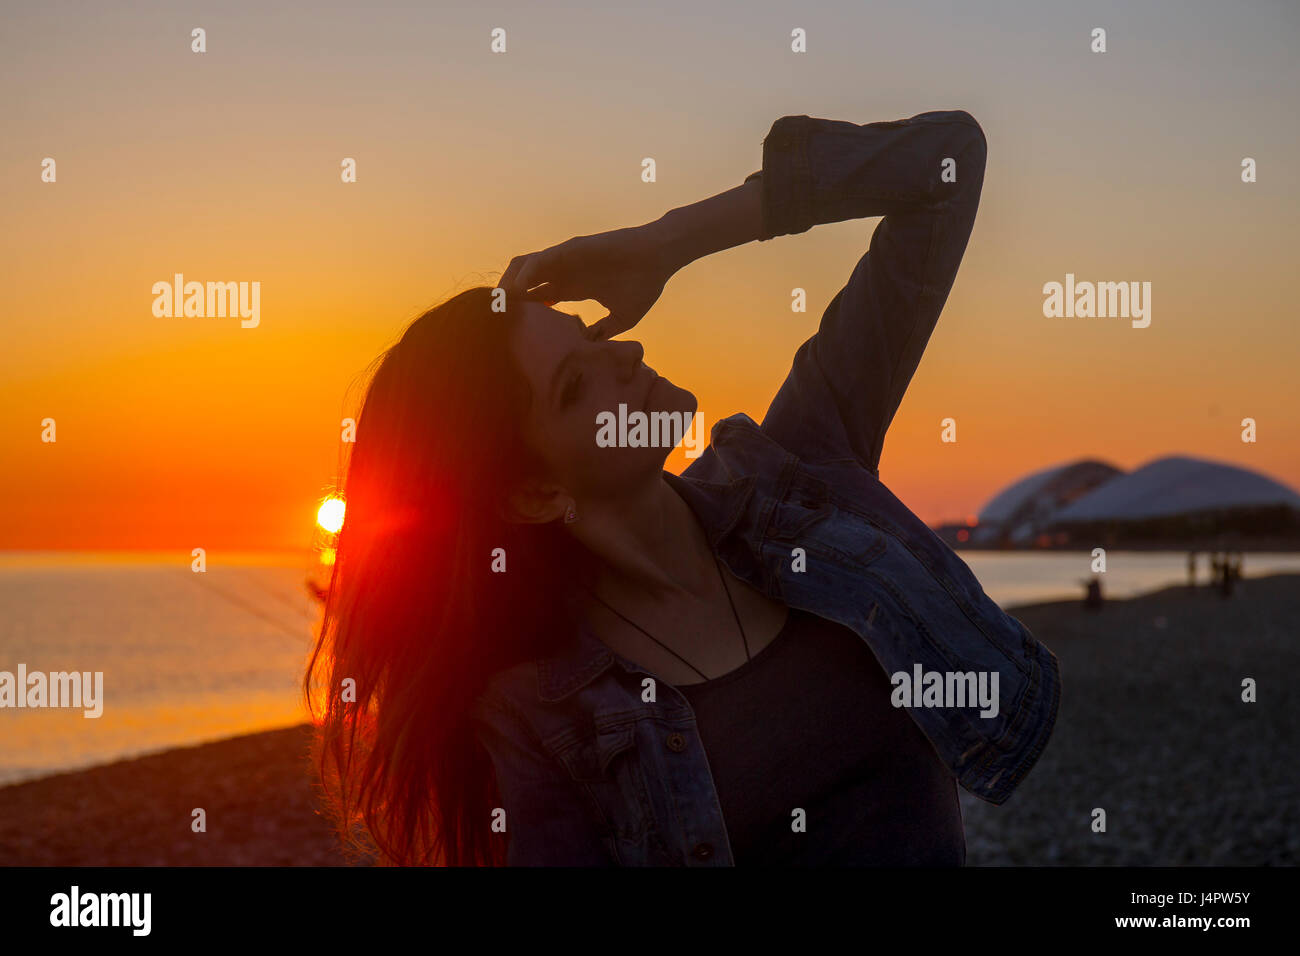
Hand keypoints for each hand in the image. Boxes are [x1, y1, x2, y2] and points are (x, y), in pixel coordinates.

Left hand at [499, 223, 677, 339]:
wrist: (659, 257)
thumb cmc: (644, 284)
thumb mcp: (622, 317)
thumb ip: (603, 332)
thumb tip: (588, 349)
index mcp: (573, 287)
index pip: (537, 299)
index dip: (522, 313)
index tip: (509, 332)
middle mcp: (564, 273)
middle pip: (523, 285)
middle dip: (508, 301)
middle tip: (498, 322)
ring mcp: (565, 260)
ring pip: (524, 269)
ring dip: (510, 286)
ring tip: (502, 306)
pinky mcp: (570, 249)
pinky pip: (540, 261)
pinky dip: (526, 275)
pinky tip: (519, 292)